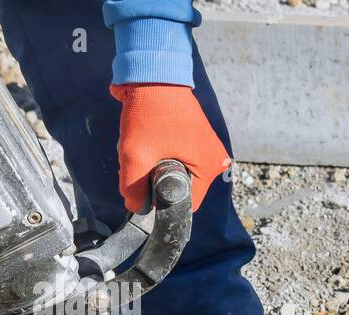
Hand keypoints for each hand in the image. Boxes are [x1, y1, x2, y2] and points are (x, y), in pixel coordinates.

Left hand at [109, 83, 230, 213]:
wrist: (151, 72)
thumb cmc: (150, 112)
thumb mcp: (135, 154)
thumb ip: (133, 188)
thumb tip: (134, 208)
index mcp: (210, 167)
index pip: (187, 203)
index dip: (163, 202)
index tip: (144, 190)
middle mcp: (216, 159)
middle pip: (183, 188)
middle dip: (159, 182)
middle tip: (142, 162)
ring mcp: (207, 146)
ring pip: (179, 172)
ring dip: (159, 167)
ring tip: (146, 147)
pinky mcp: (197, 136)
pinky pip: (180, 157)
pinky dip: (163, 154)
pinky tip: (151, 140)